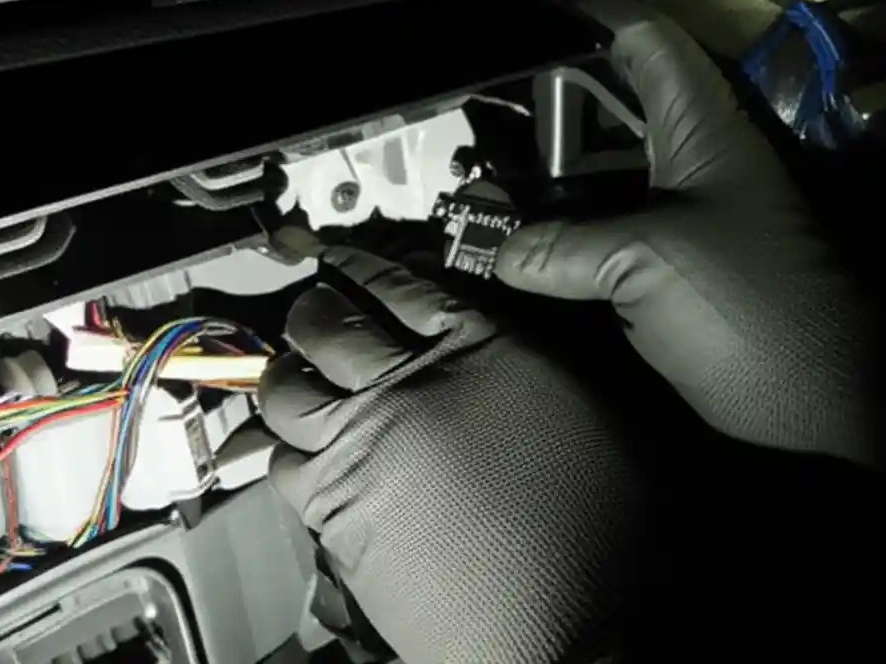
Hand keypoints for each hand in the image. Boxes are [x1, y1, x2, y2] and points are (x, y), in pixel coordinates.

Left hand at [260, 247, 642, 662]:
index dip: (363, 267)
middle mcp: (410, 387)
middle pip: (329, 325)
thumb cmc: (605, 539)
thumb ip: (531, 362)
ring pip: (289, 389)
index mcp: (482, 351)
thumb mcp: (600, 416)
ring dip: (288, 374)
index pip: (401, 285)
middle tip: (317, 309)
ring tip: (298, 374)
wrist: (565, 635)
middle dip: (316, 309)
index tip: (344, 260)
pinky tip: (298, 449)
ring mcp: (362, 448)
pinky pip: (280, 461)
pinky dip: (281, 448)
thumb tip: (494, 336)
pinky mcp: (334, 511)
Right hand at [496, 0, 877, 466]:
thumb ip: (559, 246)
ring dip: (536, 186)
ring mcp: (673, 225)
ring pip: (592, 184)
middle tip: (479, 117)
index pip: (648, 44)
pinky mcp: (660, 279)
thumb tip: (493, 253)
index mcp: (701, 133)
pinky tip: (500, 252)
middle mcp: (685, 169)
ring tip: (473, 188)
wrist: (809, 406)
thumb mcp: (644, 260)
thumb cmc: (742, 306)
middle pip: (606, 116)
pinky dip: (547, 241)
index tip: (538, 10)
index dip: (598, 14)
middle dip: (543, 111)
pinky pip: (590, 242)